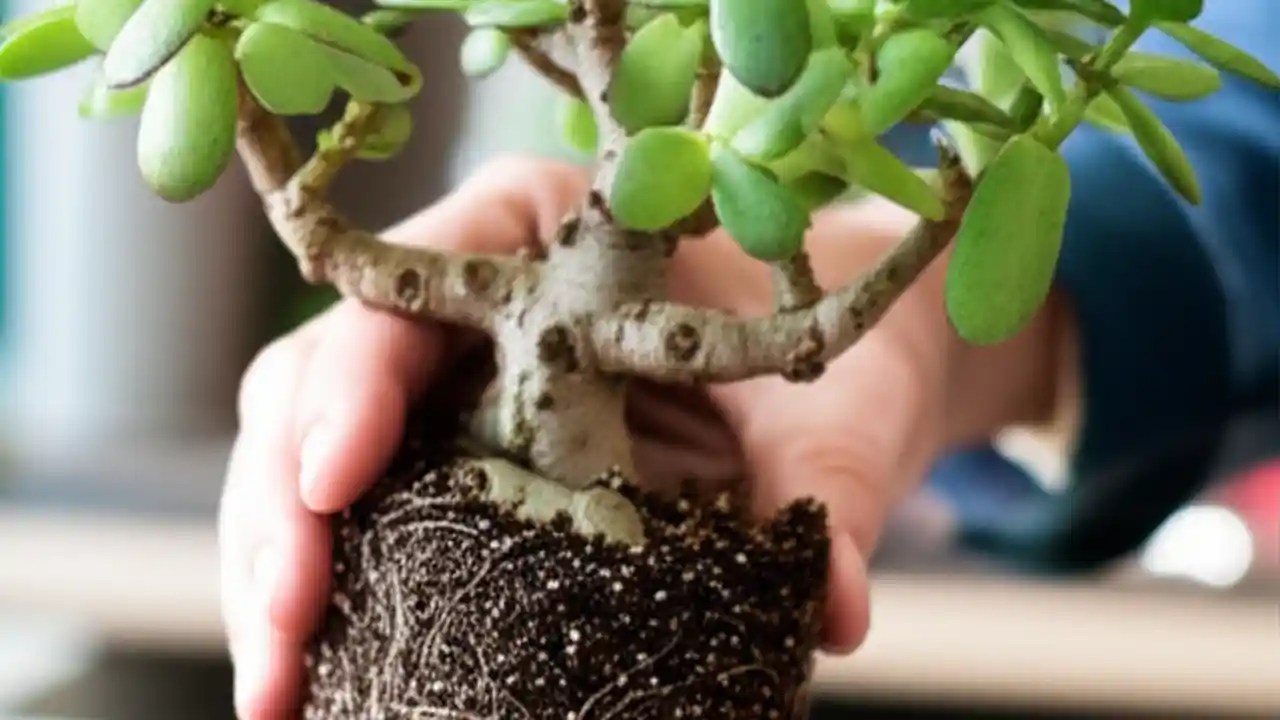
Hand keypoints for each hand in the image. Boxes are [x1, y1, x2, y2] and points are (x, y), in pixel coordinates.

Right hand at [220, 157, 1063, 717]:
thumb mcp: (833, 408)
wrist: (853, 346)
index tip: (336, 483)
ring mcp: (455, 380)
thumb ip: (824, 492)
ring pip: (312, 454)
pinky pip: (369, 511)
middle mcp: (470, 301)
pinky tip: (316, 663)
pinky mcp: (463, 453)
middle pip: (323, 383)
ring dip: (280, 565)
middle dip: (285, 507)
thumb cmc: (835, 343)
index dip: (351, 382)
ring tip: (277, 682)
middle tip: (284, 629)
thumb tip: (833, 614)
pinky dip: (332, 585)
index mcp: (537, 236)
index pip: (407, 294)